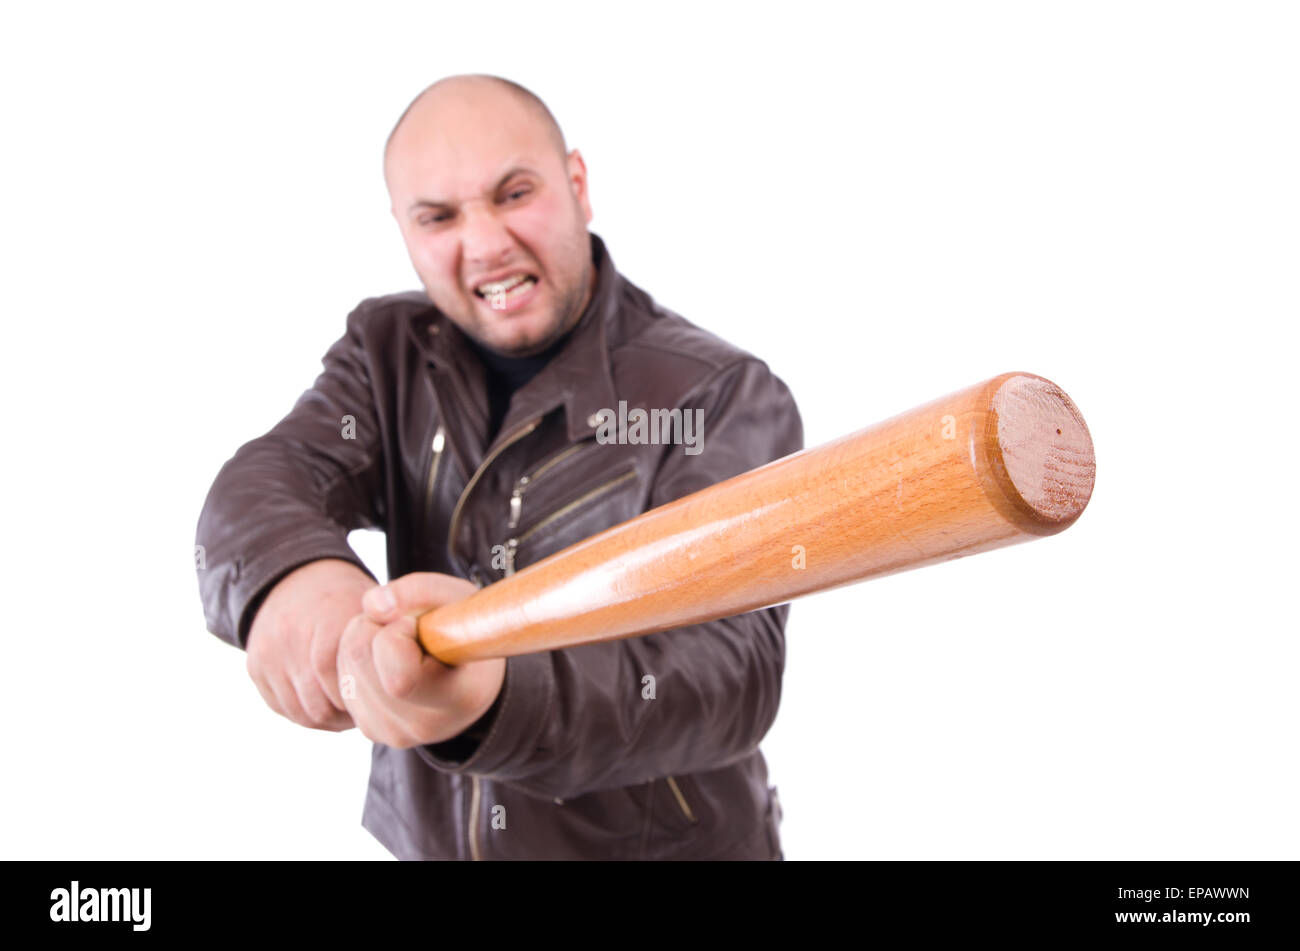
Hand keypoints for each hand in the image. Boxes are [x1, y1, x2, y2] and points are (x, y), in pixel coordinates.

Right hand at [245, 558, 371, 730]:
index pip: (345, 684)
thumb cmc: (347, 600)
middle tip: (366, 707)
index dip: (366, 699)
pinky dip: (305, 711)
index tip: (381, 698)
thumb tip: (401, 688)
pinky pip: (283, 708)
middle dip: (347, 713)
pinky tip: (324, 697)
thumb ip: (388, 645)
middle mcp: (293, 638)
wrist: (296, 577)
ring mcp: (271, 653)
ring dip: (328, 716)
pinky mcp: (256, 665)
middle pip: (322, 706)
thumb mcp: (373, 612)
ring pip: (303, 713)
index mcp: (328, 622)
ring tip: (348, 704)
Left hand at [338, 573, 505, 748]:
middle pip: (358, 656)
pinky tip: (384, 660)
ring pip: (344, 664)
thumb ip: (421, 591)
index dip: (399, 632)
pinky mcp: (369, 729)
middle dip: (374, 625)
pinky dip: (354, 658)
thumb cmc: (467, 633)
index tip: (420, 625)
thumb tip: (371, 605)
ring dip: (362, 638)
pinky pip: (339, 679)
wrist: (471, 680)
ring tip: (398, 642)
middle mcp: (424, 726)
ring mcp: (392, 733)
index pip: (398, 674)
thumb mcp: (460, 599)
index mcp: (458, 699)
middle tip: (405, 625)